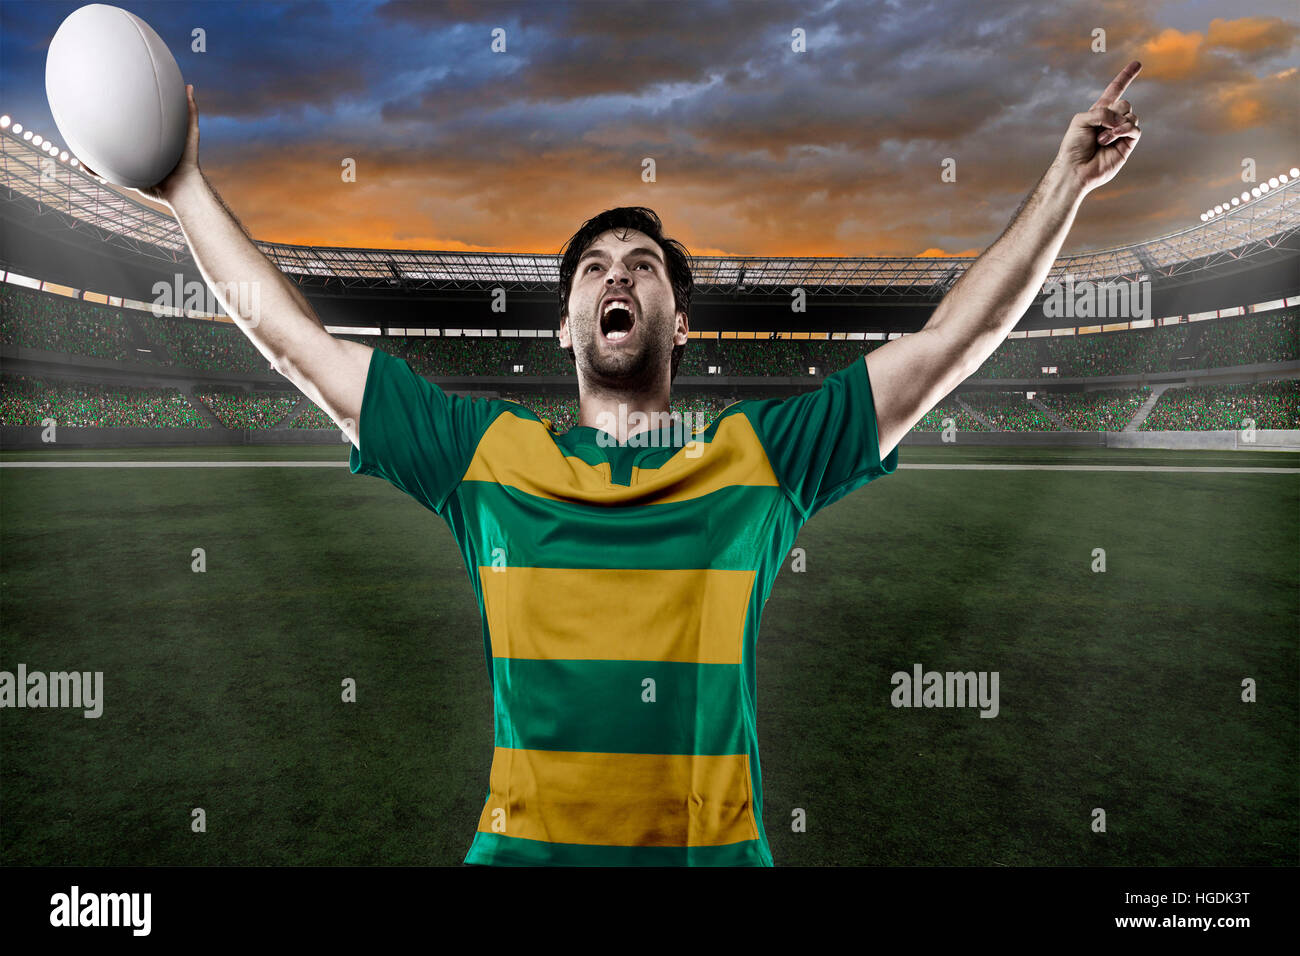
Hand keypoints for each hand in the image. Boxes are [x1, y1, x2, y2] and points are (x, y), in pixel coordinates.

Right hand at [79, 83, 201, 204]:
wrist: (182, 187)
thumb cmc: (188, 160)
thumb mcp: (189, 132)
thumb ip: (189, 110)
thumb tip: (189, 86)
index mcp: (145, 136)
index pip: (128, 120)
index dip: (116, 110)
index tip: (105, 94)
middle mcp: (134, 148)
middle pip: (111, 135)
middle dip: (96, 127)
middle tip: (81, 113)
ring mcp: (128, 162)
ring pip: (103, 153)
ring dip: (87, 148)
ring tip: (74, 139)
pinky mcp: (125, 177)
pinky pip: (104, 173)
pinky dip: (93, 168)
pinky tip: (83, 163)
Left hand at [1055, 60, 1142, 194]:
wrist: (1075, 170)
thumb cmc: (1073, 147)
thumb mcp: (1080, 120)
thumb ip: (1101, 112)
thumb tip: (1121, 120)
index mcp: (1099, 113)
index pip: (1115, 91)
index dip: (1125, 78)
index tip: (1137, 64)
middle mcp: (1112, 121)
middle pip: (1125, 103)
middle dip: (1113, 112)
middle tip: (1099, 129)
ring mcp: (1121, 133)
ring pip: (1132, 116)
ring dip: (1116, 125)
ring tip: (1102, 139)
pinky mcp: (1127, 145)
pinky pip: (1135, 129)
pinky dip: (1124, 130)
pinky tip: (1111, 138)